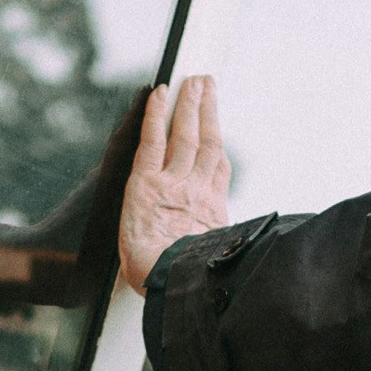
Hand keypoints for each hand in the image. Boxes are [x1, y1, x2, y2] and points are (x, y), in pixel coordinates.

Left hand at [118, 72, 231, 293]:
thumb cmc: (185, 286)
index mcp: (212, 213)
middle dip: (208, 111)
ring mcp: (174, 184)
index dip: (219, 144)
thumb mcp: (209, 263)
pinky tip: (160, 93)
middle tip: (208, 86)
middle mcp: (196, 192)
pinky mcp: (147, 181)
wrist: (171, 288)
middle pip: (207, 142)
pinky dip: (158, 114)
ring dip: (190, 104)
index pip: (217, 169)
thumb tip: (223, 254)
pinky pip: (154, 140)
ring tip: (193, 82)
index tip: (218, 127)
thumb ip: (214, 246)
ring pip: (186, 135)